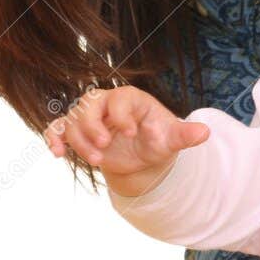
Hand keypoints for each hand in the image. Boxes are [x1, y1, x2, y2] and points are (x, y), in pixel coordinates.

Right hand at [45, 85, 209, 195]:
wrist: (141, 154)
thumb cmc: (157, 140)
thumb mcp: (171, 139)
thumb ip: (184, 135)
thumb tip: (205, 133)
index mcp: (131, 99)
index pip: (120, 99)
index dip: (121, 115)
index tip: (131, 133)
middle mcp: (107, 103)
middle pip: (89, 106)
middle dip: (93, 128)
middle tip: (105, 148)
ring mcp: (89, 117)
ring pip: (73, 120)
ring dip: (79, 141)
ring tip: (97, 161)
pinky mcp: (76, 131)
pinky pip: (58, 128)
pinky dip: (54, 138)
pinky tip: (58, 153)